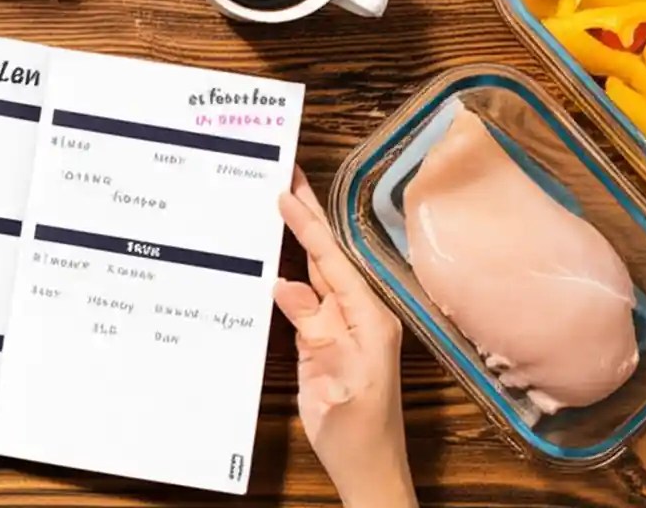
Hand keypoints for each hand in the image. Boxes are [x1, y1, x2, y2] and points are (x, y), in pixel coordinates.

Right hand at [275, 167, 417, 507]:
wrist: (367, 470)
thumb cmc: (358, 433)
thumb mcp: (335, 384)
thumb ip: (317, 333)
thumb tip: (287, 286)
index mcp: (369, 320)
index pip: (332, 261)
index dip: (308, 226)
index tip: (286, 193)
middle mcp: (359, 316)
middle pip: (327, 256)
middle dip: (306, 215)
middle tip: (285, 176)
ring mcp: (343, 328)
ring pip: (316, 272)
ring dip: (297, 238)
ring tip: (278, 203)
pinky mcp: (328, 341)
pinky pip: (307, 299)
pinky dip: (290, 272)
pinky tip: (276, 257)